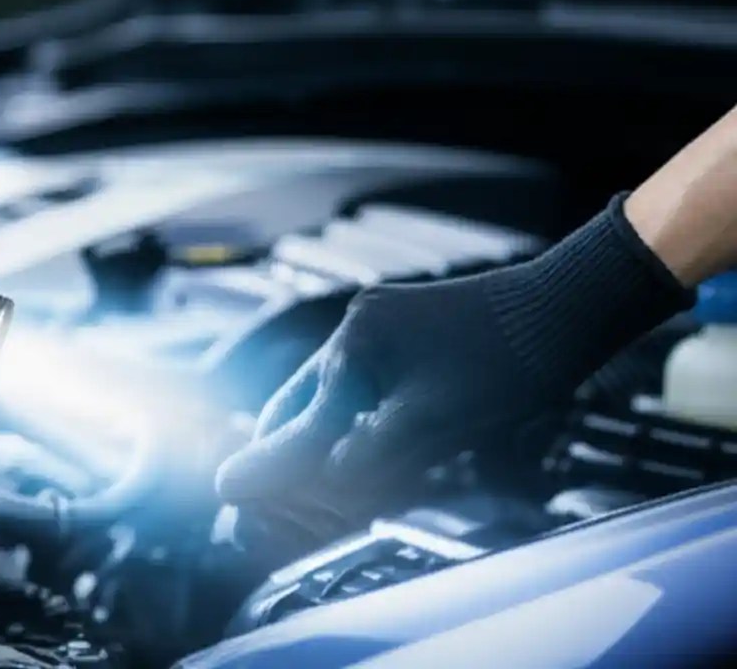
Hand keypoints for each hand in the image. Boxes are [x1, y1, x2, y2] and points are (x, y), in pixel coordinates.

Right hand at [216, 196, 691, 550]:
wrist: (571, 307)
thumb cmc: (507, 365)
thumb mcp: (427, 423)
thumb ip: (352, 455)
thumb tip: (293, 480)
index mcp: (354, 343)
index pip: (297, 420)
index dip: (269, 465)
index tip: (229, 494)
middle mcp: (357, 328)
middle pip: (299, 402)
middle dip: (284, 447)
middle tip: (261, 490)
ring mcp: (382, 326)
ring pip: (330, 395)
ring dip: (321, 436)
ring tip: (314, 479)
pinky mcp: (408, 334)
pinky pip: (359, 384)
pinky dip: (353, 419)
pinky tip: (363, 444)